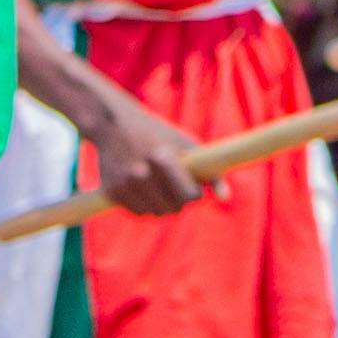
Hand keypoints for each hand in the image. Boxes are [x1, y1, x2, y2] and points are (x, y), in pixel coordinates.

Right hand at [78, 83, 209, 217]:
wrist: (112, 125)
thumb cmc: (157, 133)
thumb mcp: (185, 144)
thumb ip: (210, 171)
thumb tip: (226, 198)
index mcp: (161, 158)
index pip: (189, 195)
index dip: (193, 192)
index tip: (192, 184)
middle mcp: (140, 173)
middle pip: (174, 208)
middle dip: (179, 199)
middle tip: (175, 183)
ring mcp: (124, 184)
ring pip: (156, 213)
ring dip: (162, 204)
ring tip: (160, 184)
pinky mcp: (111, 193)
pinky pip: (139, 213)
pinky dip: (145, 206)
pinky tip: (144, 188)